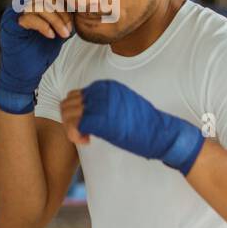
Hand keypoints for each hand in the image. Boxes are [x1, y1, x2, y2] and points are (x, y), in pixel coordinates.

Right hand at [0, 0, 71, 113]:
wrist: (27, 71)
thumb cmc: (42, 51)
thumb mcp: (60, 32)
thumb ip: (68, 20)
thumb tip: (84, 10)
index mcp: (37, 6)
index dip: (68, 4)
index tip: (77, 20)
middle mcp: (25, 6)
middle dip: (63, 13)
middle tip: (70, 30)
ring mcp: (16, 13)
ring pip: (39, 5)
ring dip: (56, 20)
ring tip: (64, 35)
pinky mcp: (11, 24)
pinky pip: (28, 17)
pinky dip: (43, 25)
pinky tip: (51, 36)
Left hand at [63, 79, 204, 174]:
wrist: (160, 133)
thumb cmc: (144, 125)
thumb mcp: (122, 106)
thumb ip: (104, 103)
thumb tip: (86, 112)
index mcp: (105, 86)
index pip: (75, 96)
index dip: (77, 113)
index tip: (89, 126)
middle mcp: (100, 91)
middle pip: (66, 104)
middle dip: (70, 120)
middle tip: (84, 133)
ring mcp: (98, 103)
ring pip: (67, 114)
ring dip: (71, 128)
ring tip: (86, 138)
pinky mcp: (98, 118)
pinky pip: (74, 126)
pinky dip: (76, 136)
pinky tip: (88, 141)